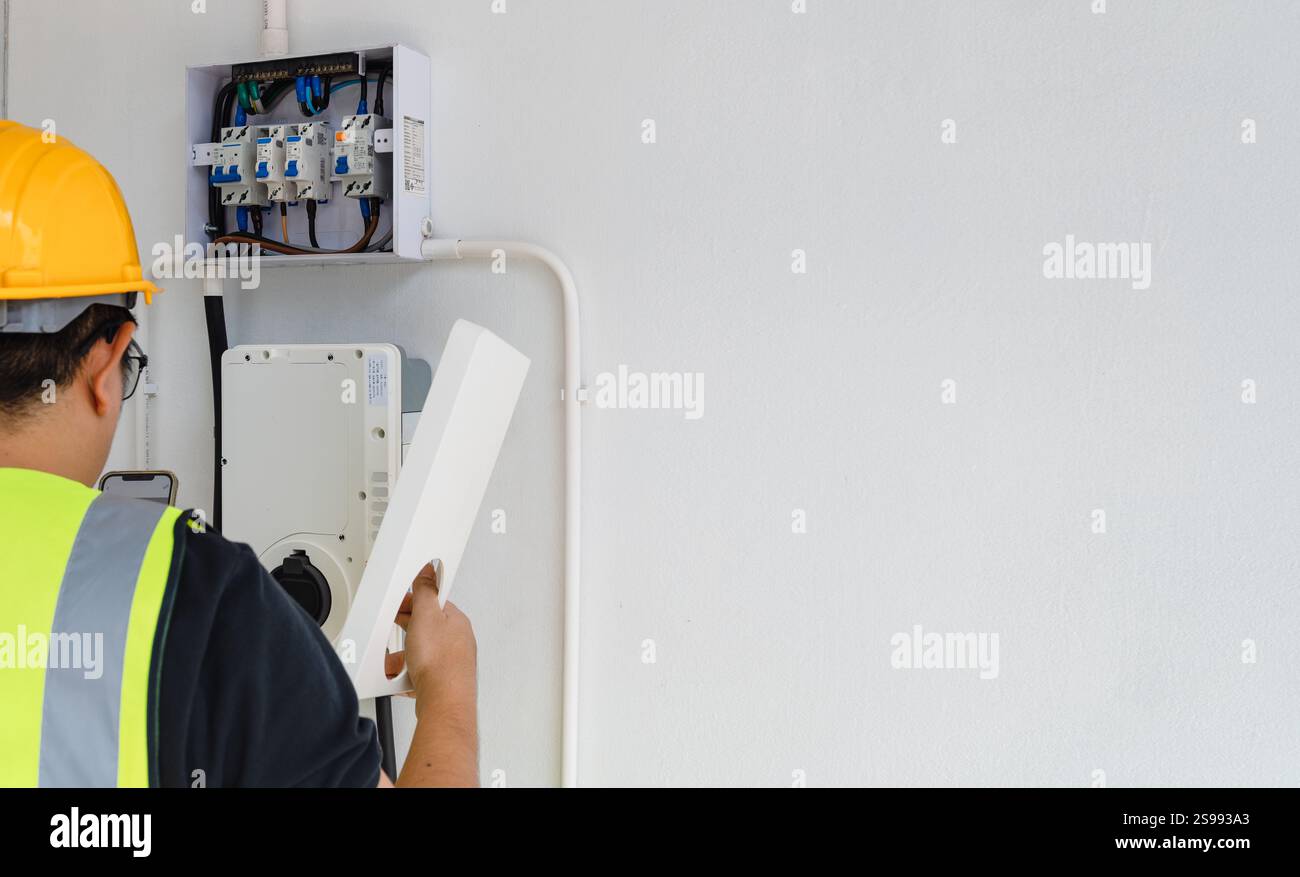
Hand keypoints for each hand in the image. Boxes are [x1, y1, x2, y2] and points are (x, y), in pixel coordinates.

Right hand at [385, 563, 476, 711]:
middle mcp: (457, 640)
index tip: (401, 604)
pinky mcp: (441, 681)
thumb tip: (428, 572)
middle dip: (405, 631)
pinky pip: (418, 673)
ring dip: (403, 657)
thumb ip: (425, 591)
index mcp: (456, 621)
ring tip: (396, 662)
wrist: (444, 703)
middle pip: (425, 628)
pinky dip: (406, 675)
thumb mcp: (426, 616)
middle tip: (396, 635)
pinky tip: (401, 678)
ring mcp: (450, 662)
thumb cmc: (441, 663)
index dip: (413, 602)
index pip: (433, 602)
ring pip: (420, 653)